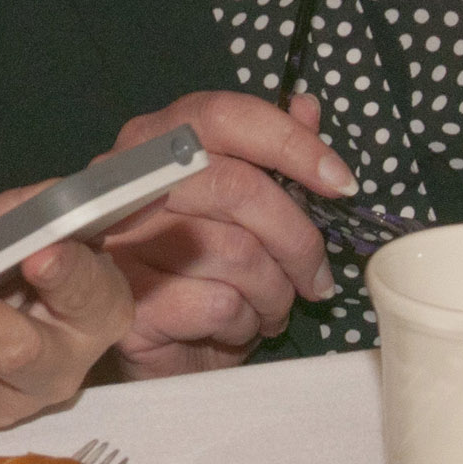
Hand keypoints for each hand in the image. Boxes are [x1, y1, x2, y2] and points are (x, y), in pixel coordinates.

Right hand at [94, 91, 353, 378]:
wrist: (164, 356)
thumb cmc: (206, 273)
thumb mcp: (246, 214)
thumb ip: (272, 157)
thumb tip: (308, 107)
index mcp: (154, 145)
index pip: (223, 116)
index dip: (290, 142)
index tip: (341, 184)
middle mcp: (127, 185)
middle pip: (236, 187)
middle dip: (296, 239)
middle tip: (316, 279)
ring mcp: (121, 245)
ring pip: (235, 252)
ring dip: (275, 291)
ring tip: (273, 307)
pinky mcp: (129, 304)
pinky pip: (220, 302)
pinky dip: (246, 321)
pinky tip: (240, 327)